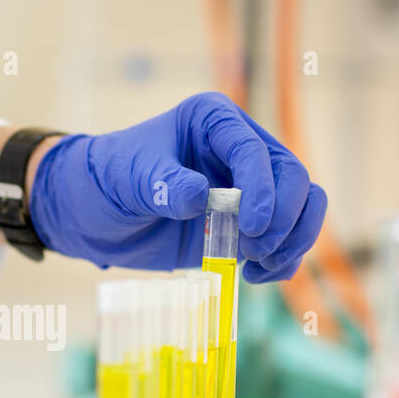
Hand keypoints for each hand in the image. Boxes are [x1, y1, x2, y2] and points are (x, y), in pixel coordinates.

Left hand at [28, 92, 326, 280]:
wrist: (95, 214)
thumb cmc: (107, 181)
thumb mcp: (129, 179)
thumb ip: (163, 185)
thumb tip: (201, 196)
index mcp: (213, 120)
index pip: (254, 150)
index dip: (262, 188)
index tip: (253, 226)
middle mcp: (240, 148)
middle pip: (293, 178)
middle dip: (282, 218)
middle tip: (252, 250)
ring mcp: (250, 186)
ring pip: (303, 206)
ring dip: (292, 240)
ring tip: (259, 268)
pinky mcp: (249, 222)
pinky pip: (289, 237)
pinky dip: (284, 260)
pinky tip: (257, 277)